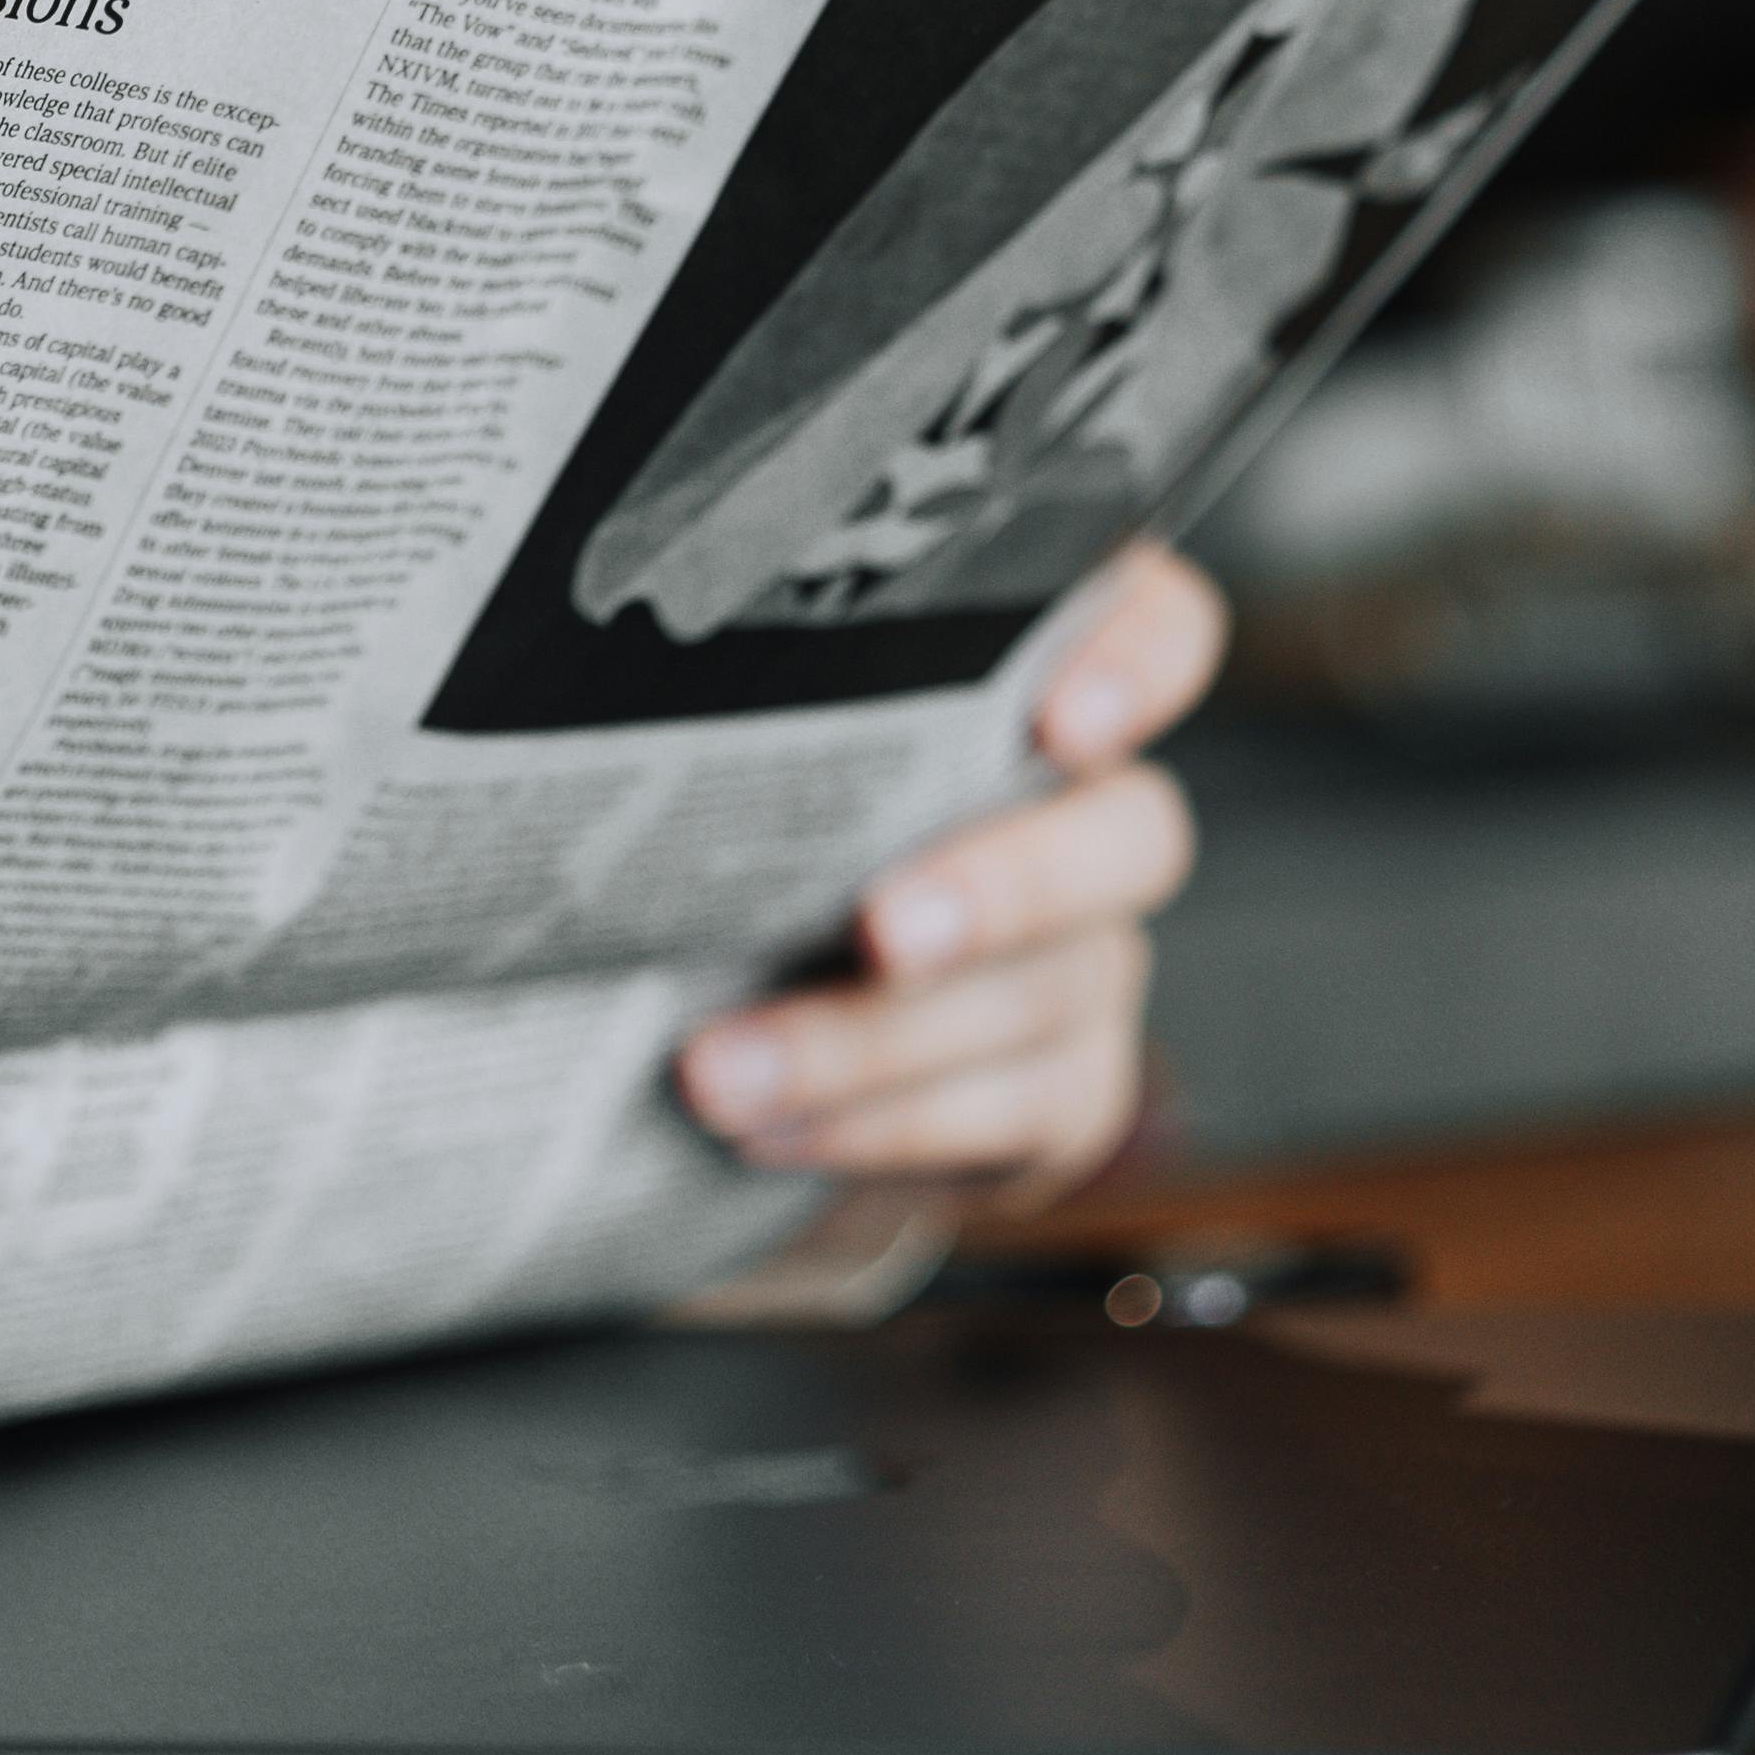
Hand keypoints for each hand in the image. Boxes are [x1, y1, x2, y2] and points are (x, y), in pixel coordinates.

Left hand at [671, 538, 1226, 1209]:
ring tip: (721, 1069)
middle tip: (883, 928)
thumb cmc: (758, 801)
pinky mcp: (1062, 1083)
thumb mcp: (757, 715)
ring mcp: (1091, 955)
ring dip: (874, 1040)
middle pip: (1130, 835)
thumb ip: (745, 666)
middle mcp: (1093, 813)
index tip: (1065, 719)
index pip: (1158, 628)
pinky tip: (766, 1125)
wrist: (761, 982)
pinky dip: (878, 1122)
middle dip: (1007, 886)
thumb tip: (595, 639)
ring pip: (1045, 994)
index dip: (1140, 662)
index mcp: (1034, 679)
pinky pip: (1010, 1111)